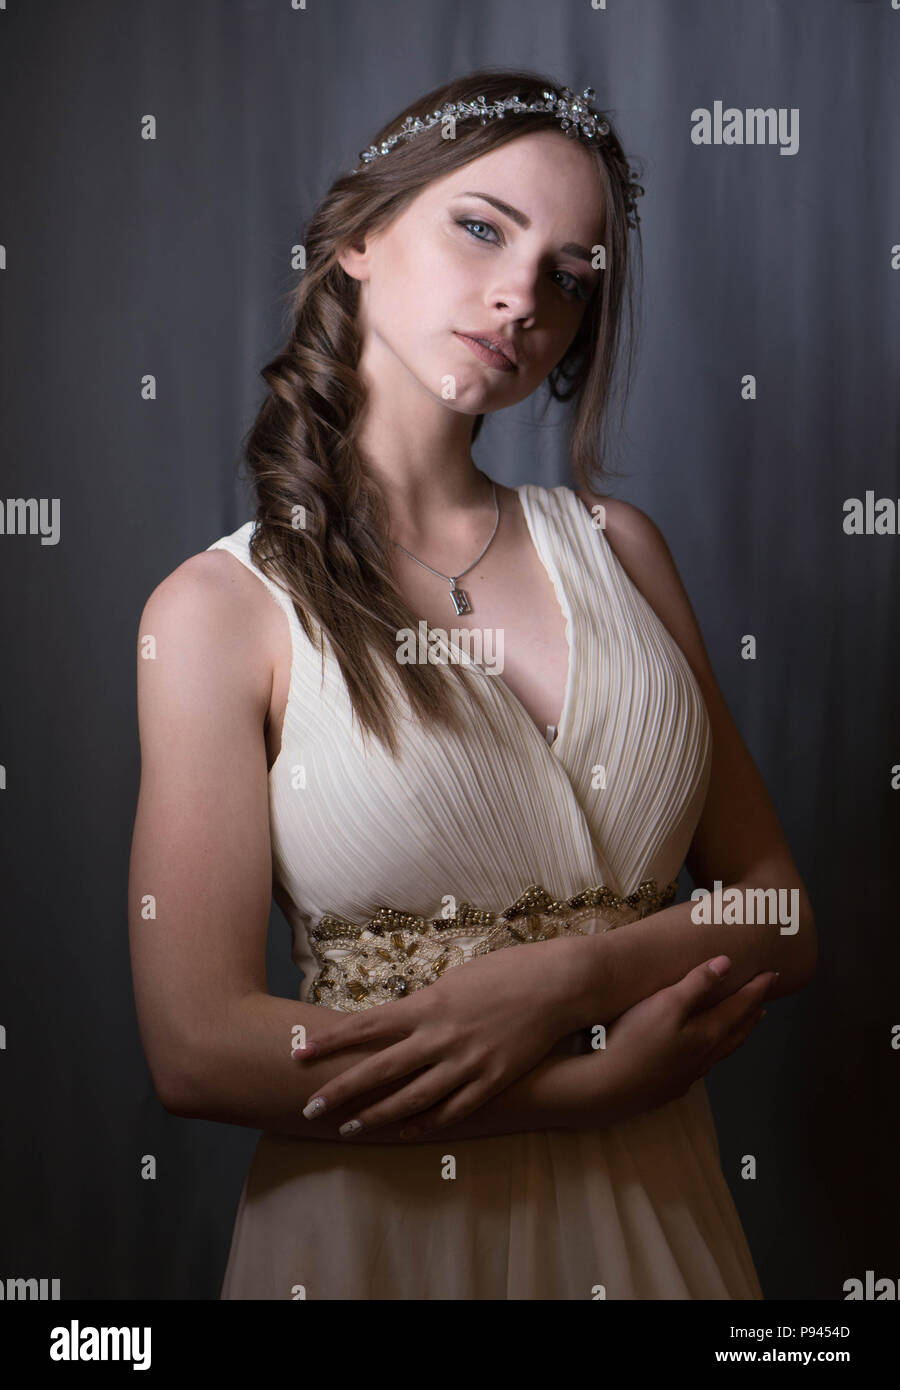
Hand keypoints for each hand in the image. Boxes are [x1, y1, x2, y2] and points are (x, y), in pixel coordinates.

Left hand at [292, 938, 577, 1137]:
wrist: (557, 984)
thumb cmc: (506, 971)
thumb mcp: (456, 978)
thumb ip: (425, 1002)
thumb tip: (401, 1017)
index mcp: (427, 1005)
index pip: (366, 1026)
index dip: (330, 1041)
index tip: (299, 1052)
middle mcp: (440, 1037)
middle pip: (379, 1070)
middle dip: (340, 1090)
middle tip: (307, 1107)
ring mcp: (465, 1063)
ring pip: (410, 1099)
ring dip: (376, 1115)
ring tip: (348, 1128)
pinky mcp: (491, 1080)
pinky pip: (451, 1109)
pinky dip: (426, 1123)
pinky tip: (406, 1132)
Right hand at [586, 956, 775, 1123]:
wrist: (606, 1088)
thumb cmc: (635, 1039)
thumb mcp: (665, 1003)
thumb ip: (697, 984)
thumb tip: (726, 963)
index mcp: (706, 1035)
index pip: (739, 1008)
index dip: (755, 990)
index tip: (772, 975)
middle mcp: (703, 1058)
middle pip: (735, 1033)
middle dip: (751, 1015)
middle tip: (763, 1003)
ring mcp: (685, 1076)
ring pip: (720, 1053)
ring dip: (734, 1035)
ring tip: (740, 1026)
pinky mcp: (667, 1087)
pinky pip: (701, 1067)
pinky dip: (711, 1054)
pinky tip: (700, 1055)